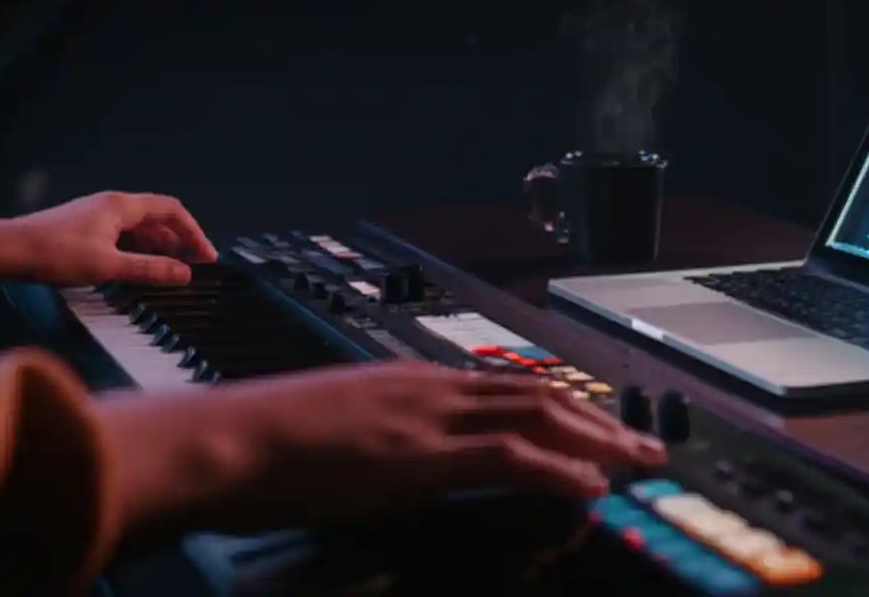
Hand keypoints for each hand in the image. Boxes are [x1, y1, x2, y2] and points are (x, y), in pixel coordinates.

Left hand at [9, 191, 217, 285]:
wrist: (11, 249)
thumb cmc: (56, 253)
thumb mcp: (109, 265)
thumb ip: (150, 269)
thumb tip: (184, 273)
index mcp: (122, 206)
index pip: (172, 210)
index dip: (194, 232)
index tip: (206, 255)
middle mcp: (112, 205)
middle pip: (158, 218)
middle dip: (179, 241)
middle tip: (192, 266)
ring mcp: (98, 215)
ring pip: (139, 228)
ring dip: (158, 247)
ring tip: (169, 270)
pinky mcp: (86, 228)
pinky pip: (123, 235)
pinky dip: (138, 249)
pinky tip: (137, 267)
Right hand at [96, 361, 668, 540]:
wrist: (224, 440)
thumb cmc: (269, 443)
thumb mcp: (344, 431)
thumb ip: (391, 439)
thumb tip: (418, 462)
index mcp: (418, 383)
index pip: (510, 389)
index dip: (565, 407)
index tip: (600, 428)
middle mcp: (433, 388)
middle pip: (538, 395)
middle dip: (599, 419)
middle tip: (645, 443)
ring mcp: (429, 416)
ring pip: (535, 416)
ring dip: (596, 439)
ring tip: (638, 460)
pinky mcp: (419, 453)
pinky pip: (506, 457)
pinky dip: (556, 467)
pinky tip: (589, 484)